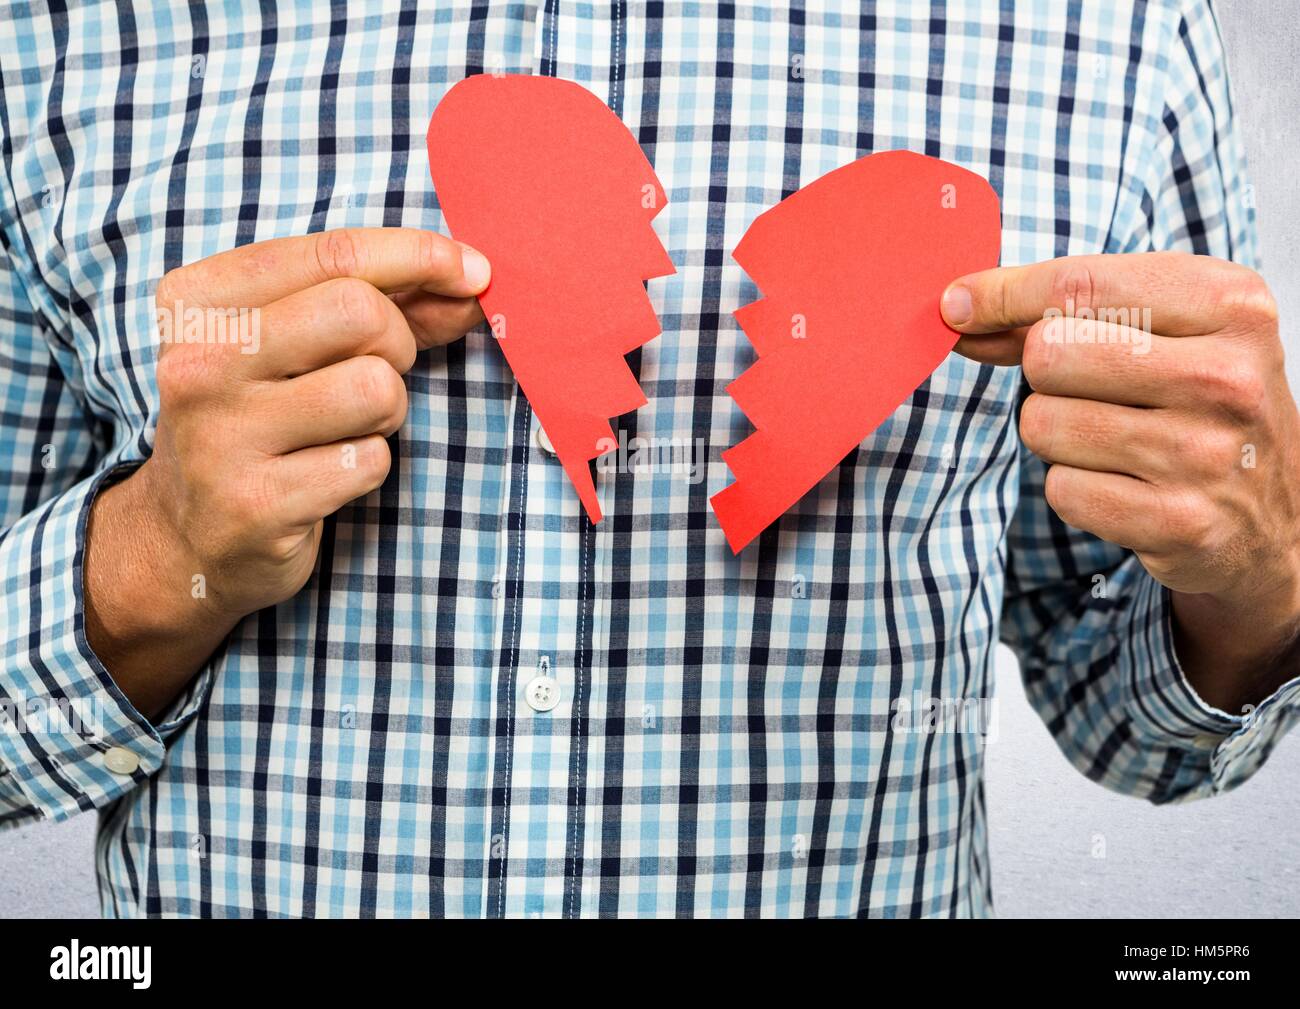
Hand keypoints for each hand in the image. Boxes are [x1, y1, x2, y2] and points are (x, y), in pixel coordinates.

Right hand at [86, 228, 488, 716]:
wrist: (189, 538)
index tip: (473, 272)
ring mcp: (221, 436)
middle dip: (396, 343)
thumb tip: (471, 281)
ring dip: (387, 410)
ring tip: (347, 427)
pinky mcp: (256, 504)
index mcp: (198, 302)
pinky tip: (324, 475)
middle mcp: (198, 362)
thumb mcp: (300, 345)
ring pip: (374, 387)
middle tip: (376, 374)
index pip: (333, 254)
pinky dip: (368, 465)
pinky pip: (369, 461)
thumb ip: (384, 303)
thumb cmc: (263, 420)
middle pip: (360, 312)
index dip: (421, 256)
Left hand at [944, 251, 1299, 711]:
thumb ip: (1062, 313)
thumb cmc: (1201, 404)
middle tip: (1087, 393)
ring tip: (1111, 441)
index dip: (1000, 294)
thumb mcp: (1163, 331)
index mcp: (1230, 304)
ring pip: (1043, 423)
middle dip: (1042, 376)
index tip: (957, 305)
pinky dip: (1073, 489)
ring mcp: (1206, 454)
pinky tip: (1122, 486)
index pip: (1080, 284)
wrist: (1274, 514)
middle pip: (1049, 353)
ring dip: (1053, 436)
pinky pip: (1061, 490)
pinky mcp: (1181, 522)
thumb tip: (961, 310)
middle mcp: (1227, 375)